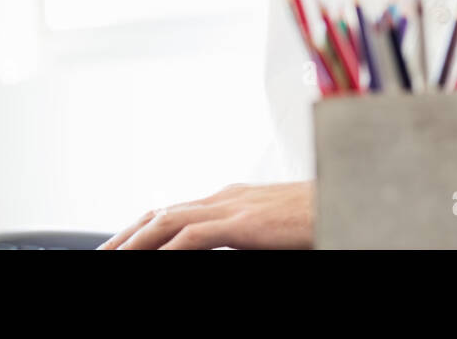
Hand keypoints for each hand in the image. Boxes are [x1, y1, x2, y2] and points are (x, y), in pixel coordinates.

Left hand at [96, 180, 313, 249]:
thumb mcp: (275, 231)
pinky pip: (191, 237)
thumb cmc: (323, 216)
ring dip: (132, 242)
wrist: (356, 197)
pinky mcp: (243, 222)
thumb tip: (236, 245)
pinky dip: (164, 249)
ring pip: (165, 222)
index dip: (143, 229)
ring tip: (109, 259)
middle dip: (125, 236)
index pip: (174, 211)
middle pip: (160, 214)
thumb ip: (248, 235)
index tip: (122, 245)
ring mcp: (233, 206)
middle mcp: (227, 197)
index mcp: (233, 199)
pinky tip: (148, 260)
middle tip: (101, 255)